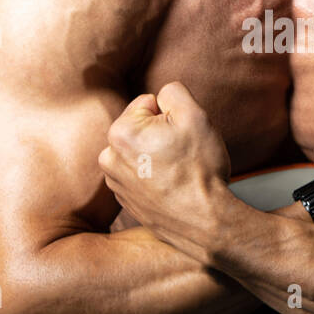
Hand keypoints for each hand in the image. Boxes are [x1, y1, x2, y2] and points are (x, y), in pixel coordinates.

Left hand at [98, 83, 230, 248]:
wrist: (203, 221)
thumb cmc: (199, 169)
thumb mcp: (194, 115)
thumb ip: (172, 92)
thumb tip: (160, 97)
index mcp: (120, 131)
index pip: (148, 103)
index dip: (171, 116)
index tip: (181, 137)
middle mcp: (109, 156)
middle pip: (141, 127)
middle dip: (160, 135)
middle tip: (181, 155)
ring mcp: (115, 181)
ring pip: (140, 151)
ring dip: (156, 156)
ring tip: (177, 173)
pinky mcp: (125, 200)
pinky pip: (140, 174)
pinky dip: (153, 176)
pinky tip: (171, 187)